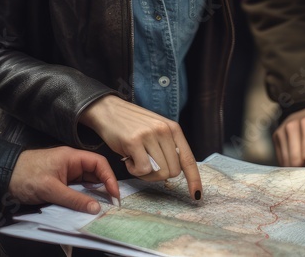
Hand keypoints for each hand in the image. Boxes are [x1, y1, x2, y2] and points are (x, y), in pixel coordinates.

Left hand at [8, 146, 119, 213]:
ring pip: (86, 183)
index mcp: (72, 157)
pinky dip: (82, 198)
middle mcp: (71, 164)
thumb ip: (74, 199)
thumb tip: (95, 208)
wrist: (3, 176)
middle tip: (110, 205)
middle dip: (104, 188)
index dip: (109, 177)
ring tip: (100, 208)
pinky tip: (85, 207)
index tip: (114, 194)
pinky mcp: (59, 183)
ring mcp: (65, 174)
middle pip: (94, 173)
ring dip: (93, 195)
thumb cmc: (25, 175)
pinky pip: (76, 190)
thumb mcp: (51, 189)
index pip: (98, 163)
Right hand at [80, 95, 201, 200]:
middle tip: (144, 164)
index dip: (194, 179)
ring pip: (159, 173)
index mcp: (173, 129)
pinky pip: (142, 170)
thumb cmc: (132, 124)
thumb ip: (167, 147)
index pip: (188, 159)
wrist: (107, 109)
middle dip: (159, 175)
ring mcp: (150, 135)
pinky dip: (134, 171)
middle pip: (173, 172)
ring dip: (145, 174)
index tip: (196, 195)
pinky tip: (128, 159)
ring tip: (135, 159)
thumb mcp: (156, 130)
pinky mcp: (134, 141)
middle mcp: (164, 130)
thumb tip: (174, 171)